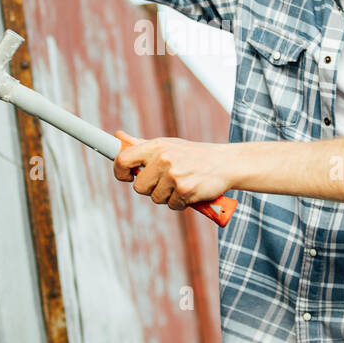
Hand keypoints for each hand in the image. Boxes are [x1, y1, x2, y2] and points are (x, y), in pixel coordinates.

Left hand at [113, 130, 234, 210]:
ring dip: (167, 196)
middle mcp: (163, 159)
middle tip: (165, 181)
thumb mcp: (168, 145)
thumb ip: (142, 144)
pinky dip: (181, 202)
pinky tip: (190, 191)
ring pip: (155, 198)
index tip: (126, 176)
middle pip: (139, 187)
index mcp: (156, 146)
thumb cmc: (193, 155)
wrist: (225, 163)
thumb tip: (118, 137)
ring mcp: (174, 175)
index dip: (119, 171)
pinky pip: (172, 205)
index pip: (123, 159)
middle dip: (150, 188)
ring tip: (181, 183)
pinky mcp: (184, 190)